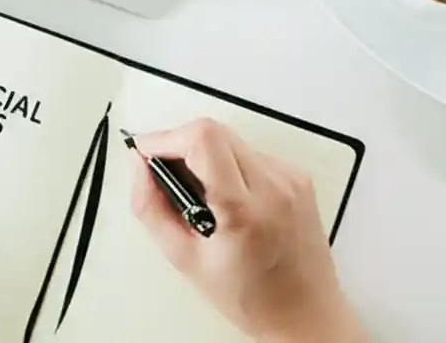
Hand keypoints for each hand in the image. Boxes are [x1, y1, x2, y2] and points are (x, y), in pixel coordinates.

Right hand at [130, 120, 365, 342]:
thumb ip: (152, 208)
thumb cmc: (253, 298)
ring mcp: (290, 178)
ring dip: (206, 156)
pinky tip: (228, 199)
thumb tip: (140, 168)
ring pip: (232, 140)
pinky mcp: (298, 176)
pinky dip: (231, 167)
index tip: (146, 150)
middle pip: (214, 131)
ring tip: (201, 196)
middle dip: (180, 144)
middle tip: (167, 173)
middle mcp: (274, 186)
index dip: (165, 138)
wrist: (305, 312)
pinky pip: (252, 154)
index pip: (202, 141)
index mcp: (244, 211)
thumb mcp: (186, 260)